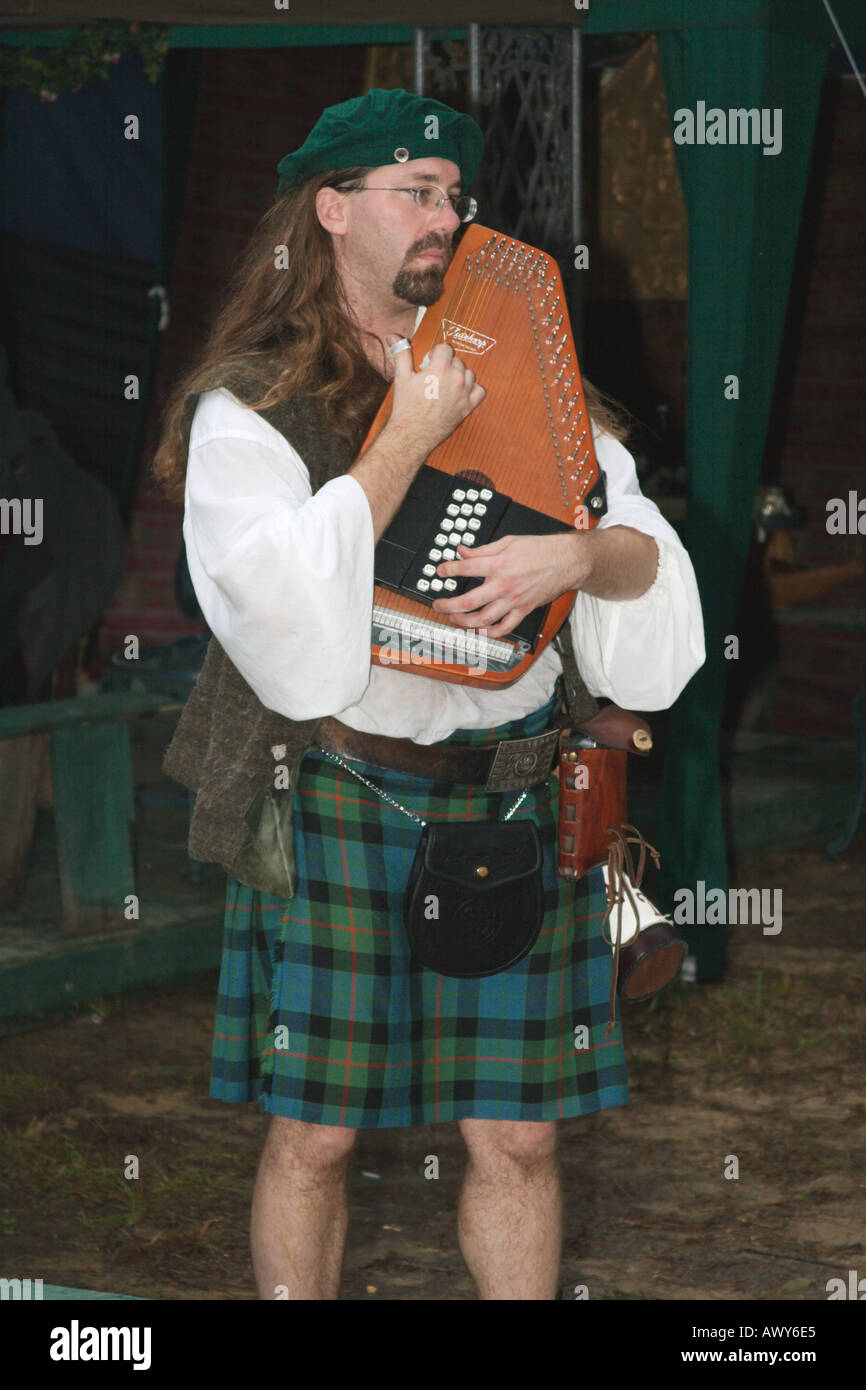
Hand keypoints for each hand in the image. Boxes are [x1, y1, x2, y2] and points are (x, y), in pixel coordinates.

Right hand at [385, 338, 485, 455]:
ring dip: (459, 376)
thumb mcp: (402, 377)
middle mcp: (456, 378)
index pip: (445, 348)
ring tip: (446, 384)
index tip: (430, 362)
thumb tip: (394, 337)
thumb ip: (401, 353)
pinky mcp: (468, 407)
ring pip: (469, 373)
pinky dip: (472, 389)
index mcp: (440, 368)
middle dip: (446, 365)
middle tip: (434, 377)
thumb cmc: (407, 408)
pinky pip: (479, 390)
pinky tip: (460, 392)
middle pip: (457, 361)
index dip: (436, 354)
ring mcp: (464, 393)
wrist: (413, 434)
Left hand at [432, 532, 592, 637]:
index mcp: (499, 564)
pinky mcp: (524, 609)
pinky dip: (492, 632)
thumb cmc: (540, 550)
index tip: (440, 571)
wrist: (566, 560)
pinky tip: (482, 631)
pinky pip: (505, 626)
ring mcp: (514, 600)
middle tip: (438, 605)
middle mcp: (504, 585)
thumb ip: (484, 549)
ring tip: (455, 619)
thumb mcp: (509, 541)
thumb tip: (463, 552)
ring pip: (484, 618)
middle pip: (469, 601)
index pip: (466, 569)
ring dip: (465, 622)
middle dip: (449, 605)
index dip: (449, 570)